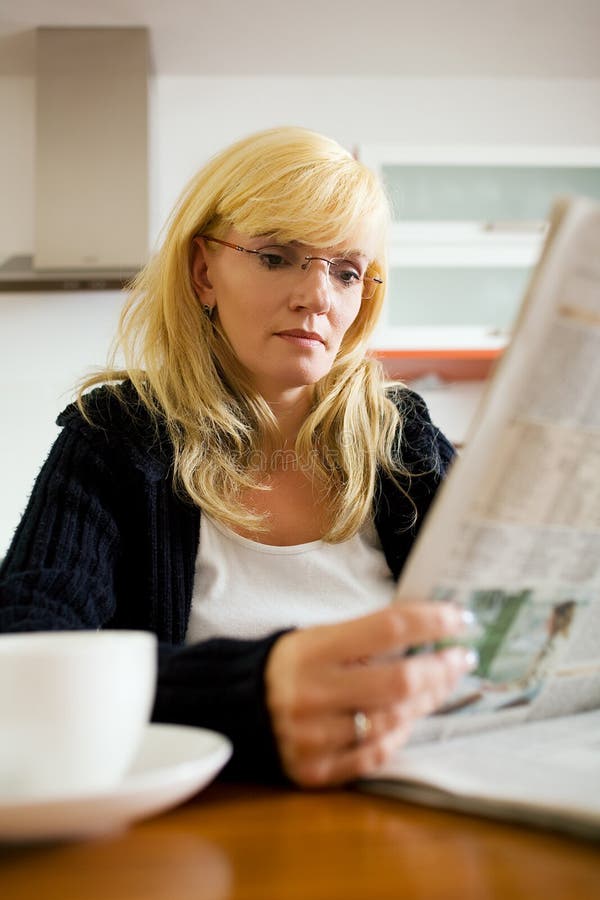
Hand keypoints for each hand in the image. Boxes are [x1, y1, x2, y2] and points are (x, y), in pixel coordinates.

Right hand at [264, 602, 475, 787]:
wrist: (235, 706)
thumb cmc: (290, 665)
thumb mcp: (318, 637)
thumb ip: (368, 635)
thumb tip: (430, 625)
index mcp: (312, 650)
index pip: (387, 628)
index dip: (431, 621)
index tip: (459, 617)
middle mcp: (312, 694)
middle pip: (399, 681)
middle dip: (440, 668)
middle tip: (462, 657)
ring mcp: (314, 737)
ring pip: (393, 721)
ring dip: (427, 700)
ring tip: (441, 684)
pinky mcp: (315, 770)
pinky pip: (375, 756)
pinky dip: (398, 736)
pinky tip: (410, 718)